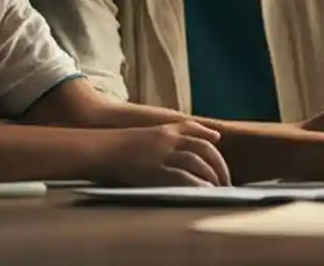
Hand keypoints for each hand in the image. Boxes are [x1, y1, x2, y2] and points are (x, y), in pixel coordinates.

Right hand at [96, 121, 231, 186]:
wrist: (98, 149)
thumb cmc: (115, 145)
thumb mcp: (141, 136)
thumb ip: (159, 138)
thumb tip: (173, 146)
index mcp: (163, 130)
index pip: (193, 130)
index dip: (207, 135)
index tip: (217, 139)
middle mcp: (166, 140)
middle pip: (202, 148)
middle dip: (218, 164)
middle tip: (225, 179)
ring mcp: (162, 155)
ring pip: (197, 162)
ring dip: (211, 175)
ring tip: (218, 188)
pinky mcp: (156, 171)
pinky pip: (184, 178)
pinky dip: (198, 185)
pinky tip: (205, 192)